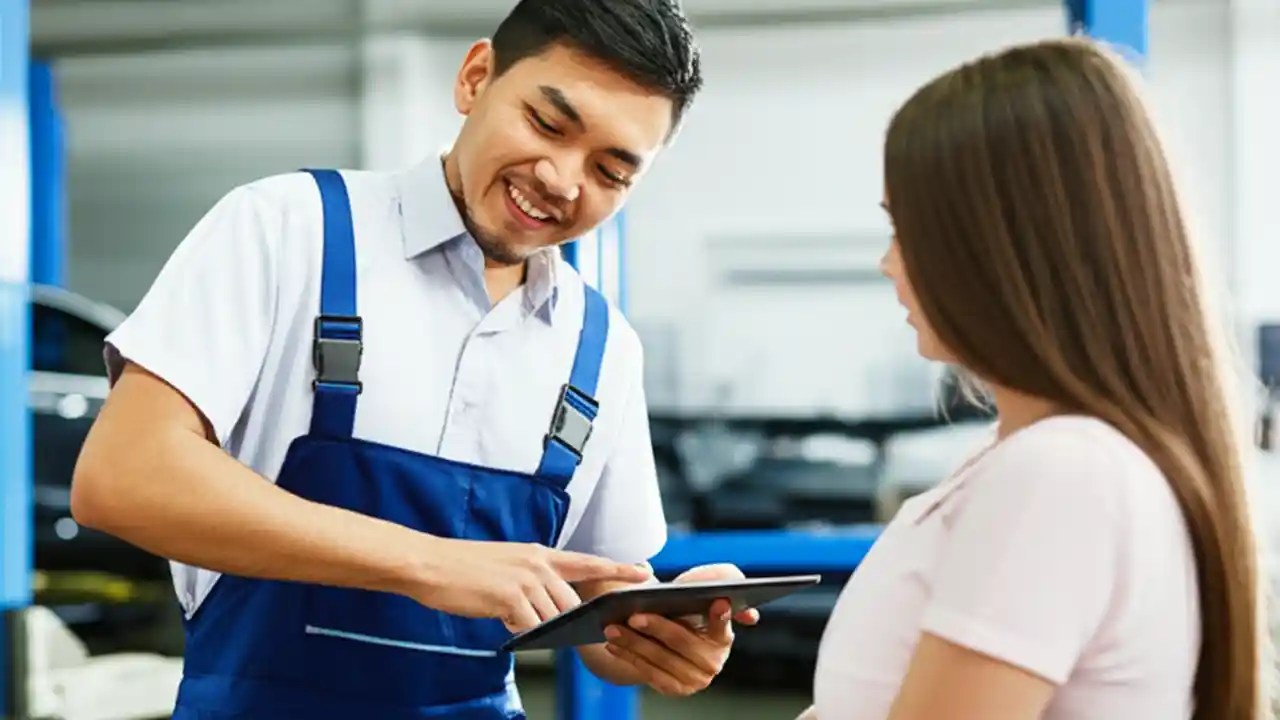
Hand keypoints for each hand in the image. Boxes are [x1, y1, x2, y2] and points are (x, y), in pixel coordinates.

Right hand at [408, 537, 651, 632]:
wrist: (430, 564)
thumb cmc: (463, 568)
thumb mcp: (506, 565)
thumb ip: (531, 582)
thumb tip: (546, 610)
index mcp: (539, 554)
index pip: (588, 562)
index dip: (618, 568)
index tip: (644, 572)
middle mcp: (537, 563)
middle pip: (570, 603)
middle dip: (563, 619)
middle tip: (546, 623)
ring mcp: (525, 579)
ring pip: (551, 617)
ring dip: (537, 626)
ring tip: (510, 615)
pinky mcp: (510, 596)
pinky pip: (529, 626)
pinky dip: (520, 631)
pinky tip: (503, 621)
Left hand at [602, 563, 758, 695]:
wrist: (667, 644)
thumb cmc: (681, 613)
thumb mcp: (693, 596)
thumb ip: (704, 582)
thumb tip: (690, 574)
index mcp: (723, 635)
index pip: (722, 623)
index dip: (721, 615)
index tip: (718, 602)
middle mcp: (714, 661)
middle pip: (682, 641)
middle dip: (657, 627)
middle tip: (634, 616)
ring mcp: (696, 679)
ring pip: (660, 658)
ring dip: (633, 643)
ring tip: (613, 628)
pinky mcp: (676, 689)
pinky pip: (649, 673)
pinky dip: (630, 657)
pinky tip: (614, 645)